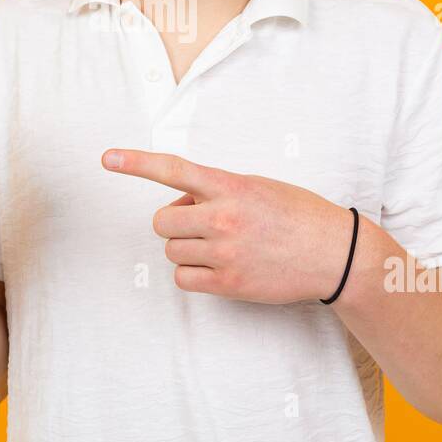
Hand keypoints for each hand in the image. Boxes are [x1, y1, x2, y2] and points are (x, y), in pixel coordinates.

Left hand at [101, 148, 361, 303]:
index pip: (173, 169)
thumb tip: (183, 205)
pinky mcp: (228, 283)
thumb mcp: (258, 187)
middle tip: (204, 225)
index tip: (107, 158)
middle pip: (162, 221)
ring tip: (220, 246)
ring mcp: (225, 252)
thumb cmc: (298, 215)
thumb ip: (218, 190)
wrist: (335, 254)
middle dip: (176, 224)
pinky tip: (219, 268)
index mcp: (230, 185)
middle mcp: (223, 216)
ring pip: (171, 251)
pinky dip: (193, 274)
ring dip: (186, 249)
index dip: (136, 163)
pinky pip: (183, 278)